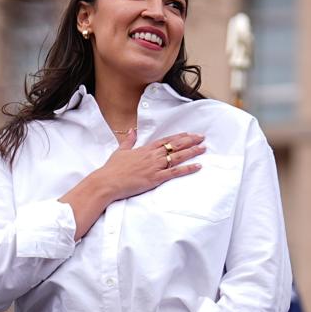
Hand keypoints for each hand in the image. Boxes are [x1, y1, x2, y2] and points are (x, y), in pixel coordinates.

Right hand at [60, 131, 204, 238]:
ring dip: (192, 152)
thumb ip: (128, 140)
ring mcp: (154, 166)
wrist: (107, 182)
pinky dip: (187, 169)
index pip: (165, 140)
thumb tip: (131, 130)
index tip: (188, 134)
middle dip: (189, 141)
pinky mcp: (155, 178)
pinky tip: (197, 166)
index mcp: (144, 149)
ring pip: (177, 157)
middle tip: (201, 138)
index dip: (178, 137)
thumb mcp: (120, 151)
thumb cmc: (112, 168)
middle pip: (174, 145)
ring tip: (203, 148)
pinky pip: (175, 172)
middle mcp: (151, 156)